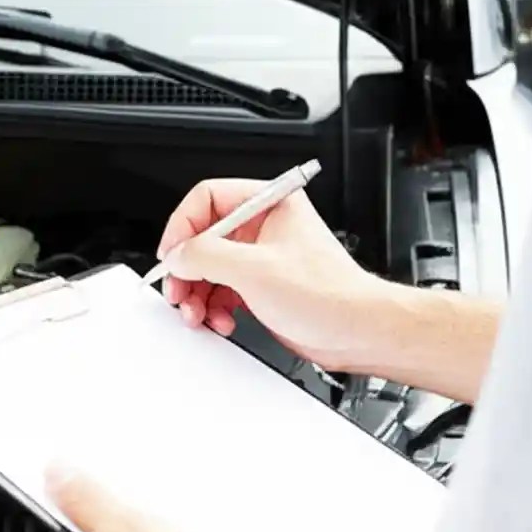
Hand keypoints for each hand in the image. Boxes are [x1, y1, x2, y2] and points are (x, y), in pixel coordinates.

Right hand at [157, 178, 390, 370]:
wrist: (358, 332)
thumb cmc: (331, 295)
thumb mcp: (255, 270)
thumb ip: (207, 256)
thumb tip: (178, 255)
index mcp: (269, 203)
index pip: (207, 199)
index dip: (183, 226)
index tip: (173, 254)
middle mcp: (264, 226)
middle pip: (203, 237)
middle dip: (188, 268)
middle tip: (179, 289)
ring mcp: (261, 257)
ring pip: (209, 268)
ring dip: (197, 293)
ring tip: (197, 312)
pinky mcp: (260, 286)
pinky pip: (221, 290)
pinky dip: (213, 307)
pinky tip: (220, 320)